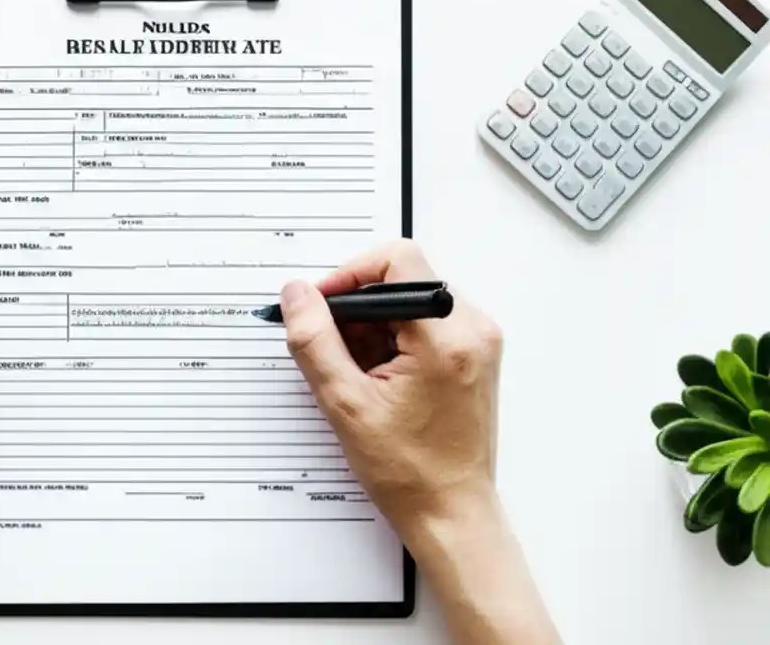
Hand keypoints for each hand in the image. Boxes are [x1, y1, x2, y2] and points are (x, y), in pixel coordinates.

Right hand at [281, 242, 558, 644]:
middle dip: (357, 309)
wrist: (450, 513)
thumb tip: (297, 296)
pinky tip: (377, 379)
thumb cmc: (410, 472)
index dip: (347, 274)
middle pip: (402, 279)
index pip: (396, 261)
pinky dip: (393, 339)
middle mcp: (473, 330)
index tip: (320, 305)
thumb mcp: (345, 404)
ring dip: (373, 327)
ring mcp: (478, 342)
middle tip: (332, 350)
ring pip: (410, 301)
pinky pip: (425, 323)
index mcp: (447, 337)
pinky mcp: (473, 355)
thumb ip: (315, 341)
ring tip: (357, 374)